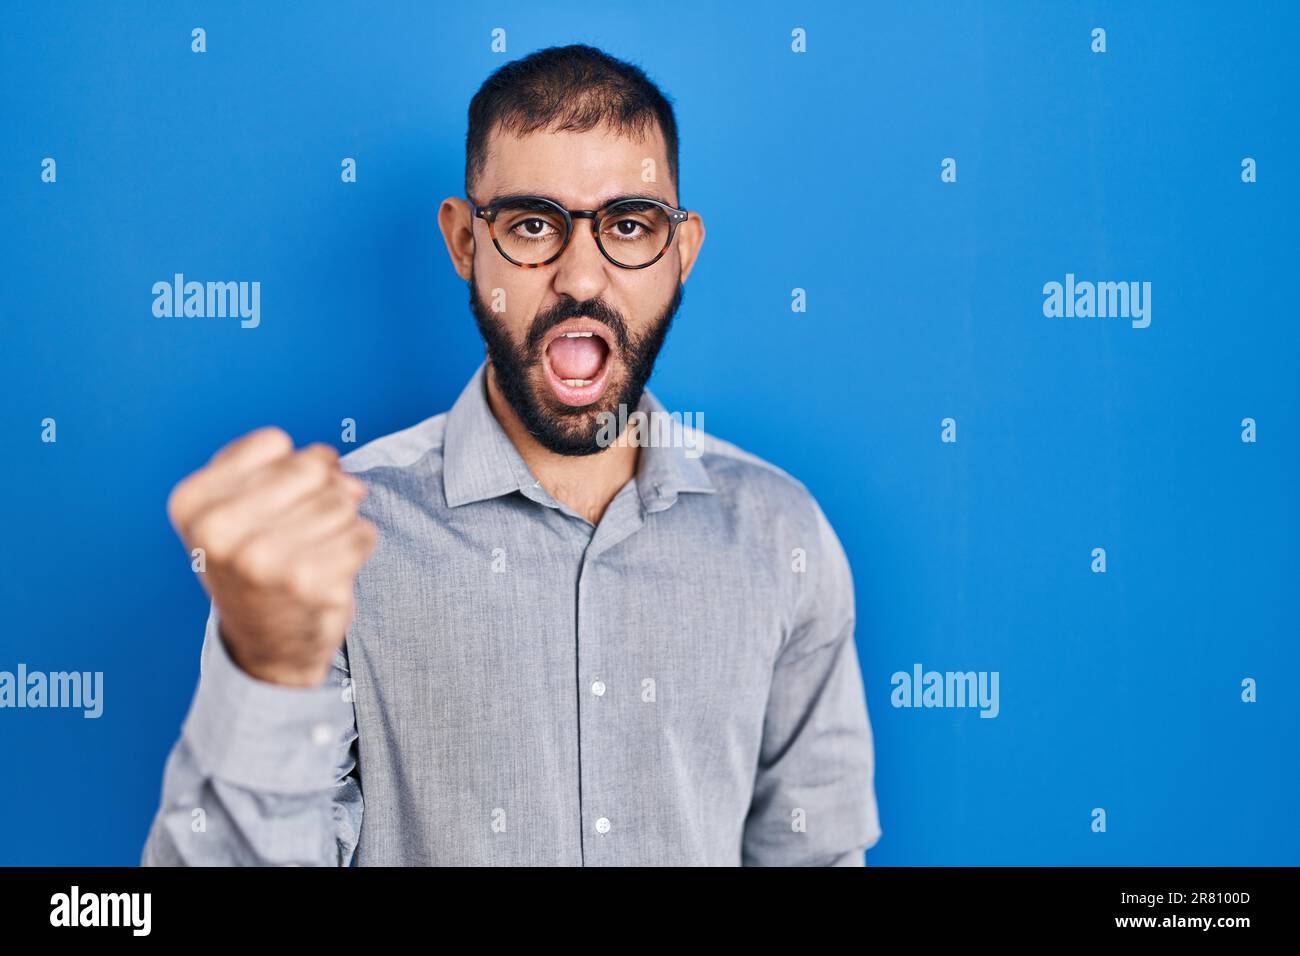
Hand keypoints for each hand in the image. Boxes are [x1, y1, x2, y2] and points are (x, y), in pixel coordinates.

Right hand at [167, 427, 377, 686]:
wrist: (264, 646)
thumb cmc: (254, 564)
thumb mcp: (235, 510)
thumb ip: (282, 469)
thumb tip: (342, 473)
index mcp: (193, 504)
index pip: (274, 442)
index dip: (291, 462)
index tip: (280, 495)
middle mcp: (220, 532)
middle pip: (312, 467)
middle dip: (323, 488)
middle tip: (305, 524)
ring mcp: (264, 561)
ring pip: (341, 500)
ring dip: (341, 521)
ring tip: (314, 549)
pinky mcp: (309, 584)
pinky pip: (363, 532)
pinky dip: (358, 545)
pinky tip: (332, 568)